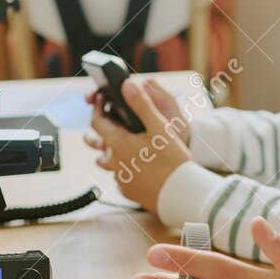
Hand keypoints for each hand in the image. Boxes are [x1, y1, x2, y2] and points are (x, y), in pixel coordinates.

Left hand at [86, 78, 191, 210]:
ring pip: (110, 164)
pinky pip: (122, 179)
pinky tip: (141, 169)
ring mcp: (121, 179)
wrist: (182, 194)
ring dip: (115, 155)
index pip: (97, 123)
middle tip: (117, 126)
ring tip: (128, 149)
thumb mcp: (159, 127)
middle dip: (105, 134)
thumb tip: (126, 85)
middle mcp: (114, 163)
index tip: (102, 101)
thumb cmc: (173, 160)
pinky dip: (127, 171)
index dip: (97, 110)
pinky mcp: (130, 192)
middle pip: (100, 146)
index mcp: (118, 143)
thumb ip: (142, 104)